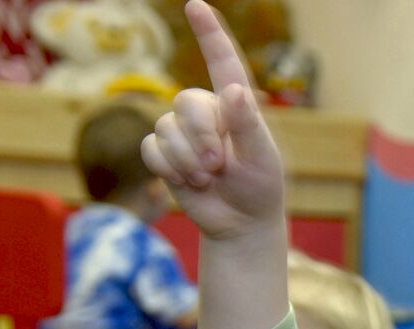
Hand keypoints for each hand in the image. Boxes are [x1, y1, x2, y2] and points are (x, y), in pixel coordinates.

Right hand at [140, 0, 283, 239]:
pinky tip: (188, 183)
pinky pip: (151, 149)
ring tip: (209, 178)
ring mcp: (182, 131)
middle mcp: (206, 111)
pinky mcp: (164, 153)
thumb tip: (233, 90)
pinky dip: (169, 169)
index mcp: (236, 104)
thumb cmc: (260, 186)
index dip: (209, 33)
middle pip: (185, 101)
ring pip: (166, 128)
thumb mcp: (262, 158)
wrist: (240, 222)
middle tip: (220, 165)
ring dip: (187, 160)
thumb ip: (248, 125)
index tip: (196, 5)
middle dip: (201, 137)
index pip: (223, 61)